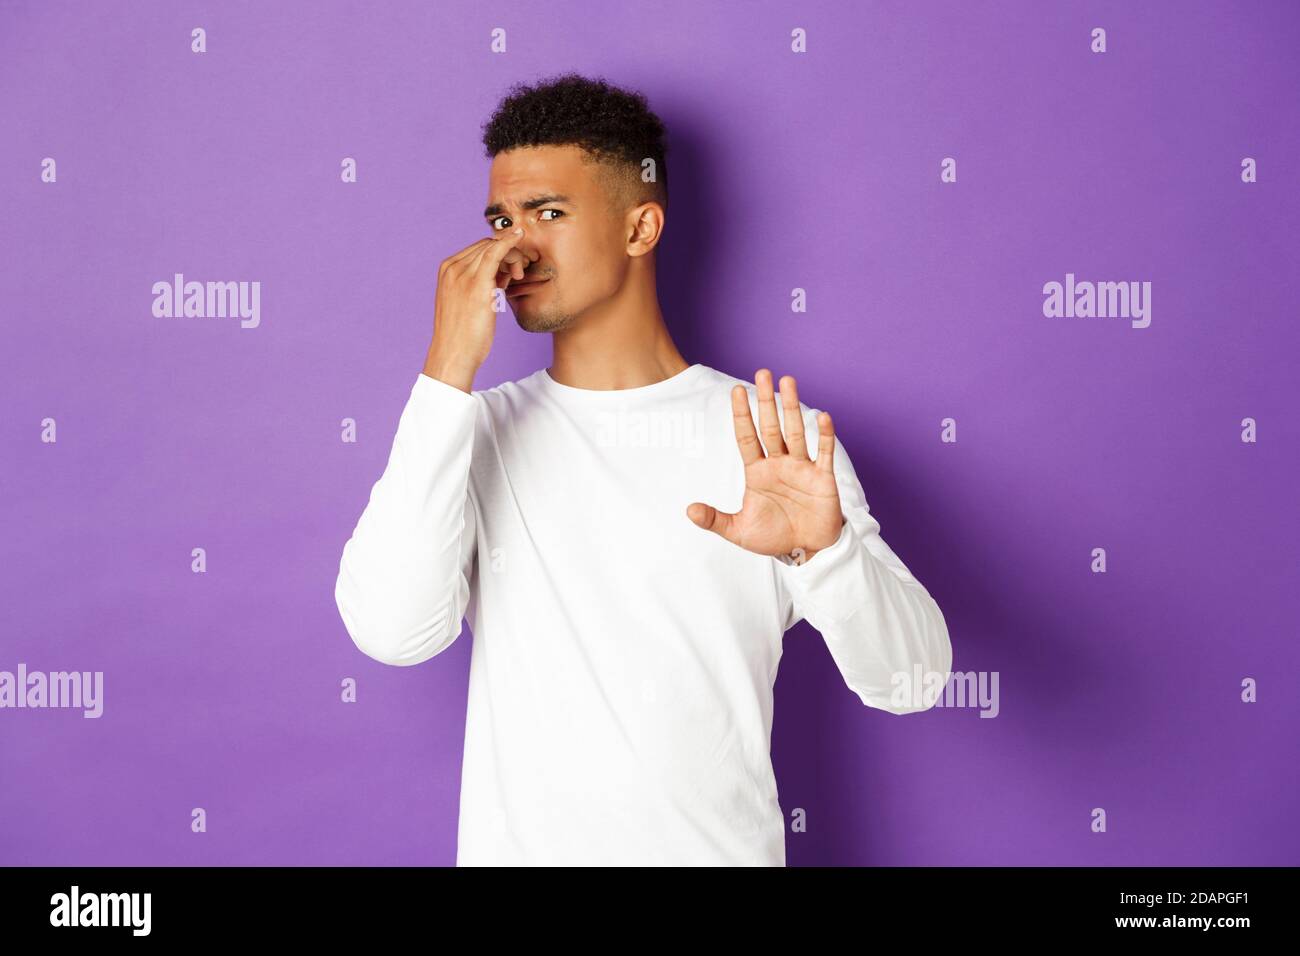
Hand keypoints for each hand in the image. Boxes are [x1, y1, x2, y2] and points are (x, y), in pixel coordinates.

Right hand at [424, 229, 535, 390]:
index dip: (499, 254)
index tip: (512, 270)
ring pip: (493, 248)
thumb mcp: (469, 304)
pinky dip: (508, 242)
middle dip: (508, 253)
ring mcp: (462, 274)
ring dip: (512, 255)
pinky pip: (495, 253)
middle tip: (520, 273)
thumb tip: (502, 276)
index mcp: (447, 271)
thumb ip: (482, 286)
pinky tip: (520, 236)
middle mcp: (452, 268)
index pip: (478, 249)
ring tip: (519, 276)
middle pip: (486, 245)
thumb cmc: (463, 336)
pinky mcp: (476, 284)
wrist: (453, 355)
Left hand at [687, 369, 844, 559]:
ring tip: (787, 381)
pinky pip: (824, 453)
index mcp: (757, 471)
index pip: (746, 437)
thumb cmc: (773, 537)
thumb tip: (689, 511)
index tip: (735, 390)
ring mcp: (802, 468)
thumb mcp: (739, 531)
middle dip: (765, 401)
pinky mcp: (823, 478)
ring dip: (792, 407)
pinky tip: (821, 416)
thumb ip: (715, 520)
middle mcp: (779, 463)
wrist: (806, 552)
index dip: (741, 414)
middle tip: (761, 373)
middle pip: (770, 427)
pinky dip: (824, 435)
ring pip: (795, 432)